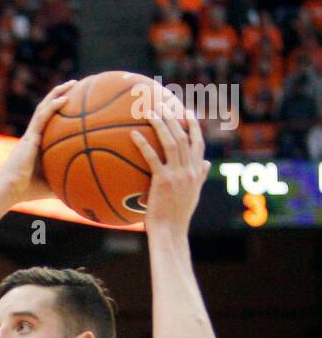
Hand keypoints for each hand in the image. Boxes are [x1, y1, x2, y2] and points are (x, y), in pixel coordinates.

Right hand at [0, 80, 77, 205]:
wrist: (9, 189)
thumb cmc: (27, 191)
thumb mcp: (51, 186)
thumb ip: (66, 183)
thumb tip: (84, 190)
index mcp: (38, 144)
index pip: (50, 122)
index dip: (61, 110)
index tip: (76, 103)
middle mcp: (34, 135)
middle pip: (48, 109)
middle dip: (61, 94)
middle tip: (76, 85)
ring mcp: (31, 134)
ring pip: (45, 107)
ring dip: (58, 92)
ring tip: (73, 83)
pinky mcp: (29, 136)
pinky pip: (43, 117)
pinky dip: (54, 106)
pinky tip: (66, 98)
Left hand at [130, 96, 209, 238]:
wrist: (170, 233)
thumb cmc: (178, 218)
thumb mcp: (193, 196)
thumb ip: (199, 177)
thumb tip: (205, 163)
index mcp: (195, 172)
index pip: (198, 143)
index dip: (193, 126)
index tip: (187, 112)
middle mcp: (189, 170)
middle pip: (183, 136)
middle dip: (174, 117)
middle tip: (162, 104)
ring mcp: (177, 175)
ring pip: (171, 142)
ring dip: (160, 124)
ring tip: (149, 112)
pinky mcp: (163, 182)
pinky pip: (152, 158)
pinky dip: (143, 144)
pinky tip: (133, 135)